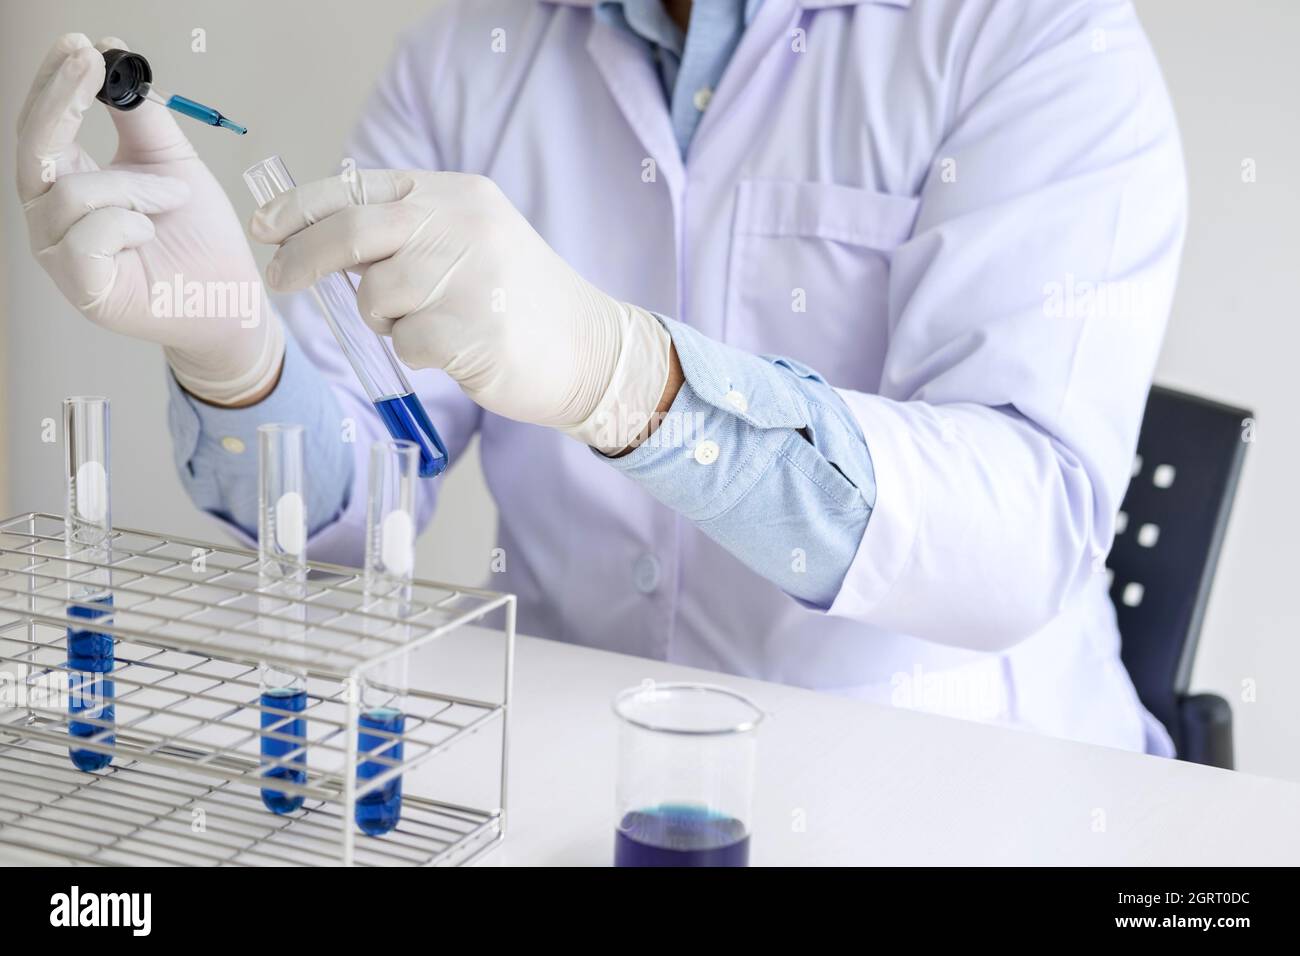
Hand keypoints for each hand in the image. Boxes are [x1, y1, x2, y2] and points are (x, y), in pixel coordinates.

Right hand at [17, 34, 281, 405]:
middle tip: (92, 62)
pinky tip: (150, 235)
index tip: (80, 44)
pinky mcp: (81, 287)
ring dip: (135, 187)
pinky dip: (128, 225)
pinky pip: (87, 235)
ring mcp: (59, 253)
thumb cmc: (198, 235)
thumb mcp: (173, 163)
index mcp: (68, 182)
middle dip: (63, 98)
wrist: (231, 296)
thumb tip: (114, 56)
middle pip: (34, 146)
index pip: (44, 124)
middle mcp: (52, 215)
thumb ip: (141, 116)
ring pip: (73, 193)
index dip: (57, 82)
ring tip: (174, 200)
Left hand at [251, 169, 672, 451]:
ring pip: (376, 296)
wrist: (592, 350)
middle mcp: (462, 224)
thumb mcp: (474, 238)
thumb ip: (412, 229)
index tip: (265, 227)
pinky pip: (406, 343)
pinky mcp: (471, 329)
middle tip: (281, 279)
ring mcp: (469, 275)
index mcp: (458, 194)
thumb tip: (321, 239)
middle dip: (304, 257)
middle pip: (352, 232)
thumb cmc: (523, 301)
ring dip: (384, 318)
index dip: (301, 207)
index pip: (359, 187)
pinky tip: (455, 349)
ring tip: (426, 324)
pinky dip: (417, 353)